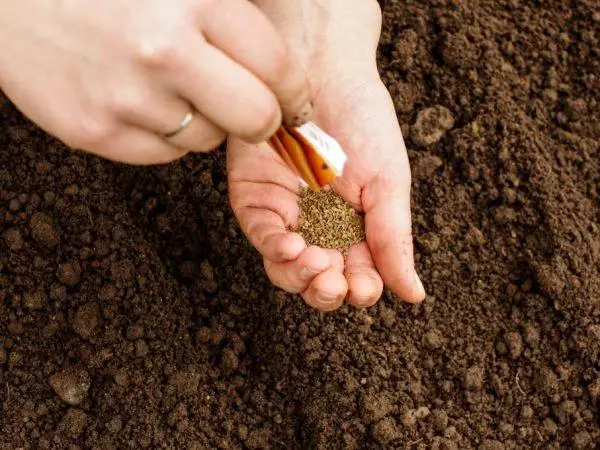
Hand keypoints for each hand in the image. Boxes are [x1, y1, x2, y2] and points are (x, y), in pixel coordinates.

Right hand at [0, 0, 310, 163]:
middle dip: (264, 121)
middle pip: (256, 119)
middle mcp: (163, 50)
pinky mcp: (95, 132)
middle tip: (255, 112)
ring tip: (171, 88)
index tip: (296, 104)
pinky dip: (163, 135)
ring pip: (207, 140)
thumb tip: (282, 66)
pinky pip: (163, 154)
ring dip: (204, 121)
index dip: (295, 94)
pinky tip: (139, 102)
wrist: (6, 0)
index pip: (278, 68)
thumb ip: (229, 9)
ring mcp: (126, 97)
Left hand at [227, 0, 425, 310]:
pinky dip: (276, 249)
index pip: (356, 276)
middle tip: (336, 282)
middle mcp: (318, 226)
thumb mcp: (388, 184)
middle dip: (326, 291)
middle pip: (317, 280)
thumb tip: (414, 296)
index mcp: (355, 228)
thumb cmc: (364, 121)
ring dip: (300, 277)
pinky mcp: (254, 198)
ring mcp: (285, 214)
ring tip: (318, 266)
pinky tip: (293, 247)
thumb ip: (394, 241)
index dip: (359, 290)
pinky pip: (262, 235)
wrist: (324, 70)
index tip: (365, 289)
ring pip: (286, 268)